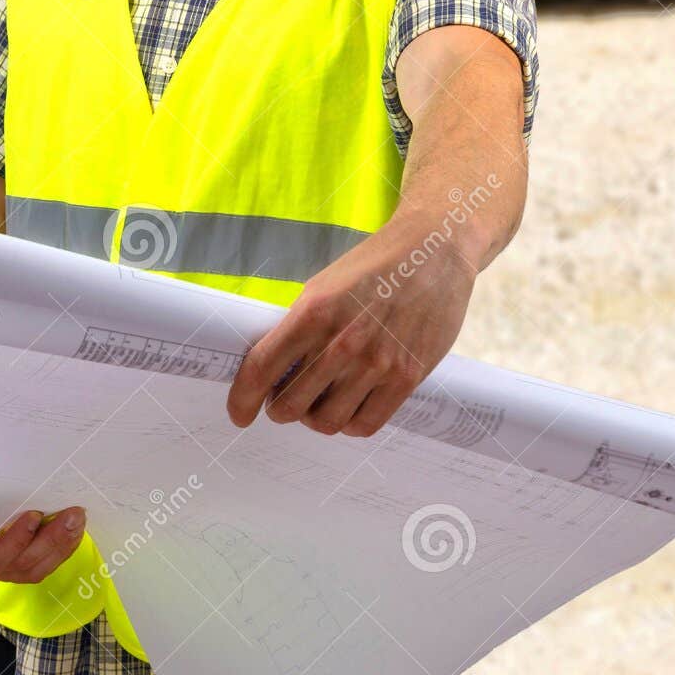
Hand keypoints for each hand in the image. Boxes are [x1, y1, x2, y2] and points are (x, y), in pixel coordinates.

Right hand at [0, 506, 85, 582]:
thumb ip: (3, 501)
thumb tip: (14, 472)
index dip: (17, 536)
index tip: (35, 516)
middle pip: (25, 559)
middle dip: (52, 536)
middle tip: (73, 513)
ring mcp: (16, 573)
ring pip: (43, 565)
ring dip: (65, 541)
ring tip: (79, 519)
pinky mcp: (34, 571)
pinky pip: (53, 563)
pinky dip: (68, 545)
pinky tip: (78, 529)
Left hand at [225, 213, 477, 438]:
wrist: (434, 250)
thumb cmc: (375, 265)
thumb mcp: (324, 286)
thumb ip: (299, 327)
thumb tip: (273, 370)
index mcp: (314, 311)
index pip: (262, 369)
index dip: (243, 399)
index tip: (239, 413)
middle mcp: (343, 342)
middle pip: (290, 405)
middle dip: (280, 408)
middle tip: (285, 400)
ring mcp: (377, 363)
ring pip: (327, 421)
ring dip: (314, 418)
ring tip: (320, 402)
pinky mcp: (407, 377)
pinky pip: (365, 424)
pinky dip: (349, 424)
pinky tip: (349, 407)